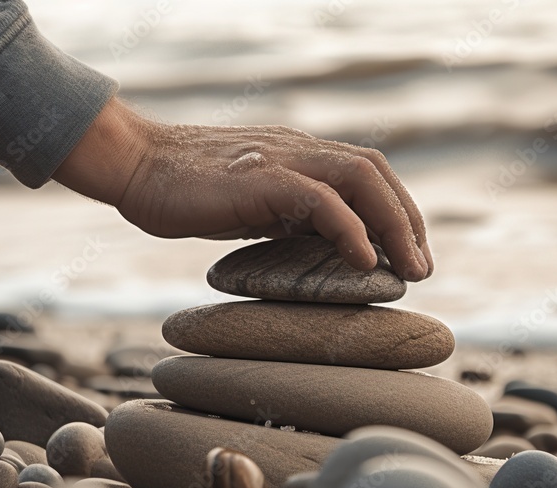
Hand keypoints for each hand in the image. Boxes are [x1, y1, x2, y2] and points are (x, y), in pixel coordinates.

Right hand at [52, 98, 432, 280]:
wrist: (134, 165)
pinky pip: (320, 199)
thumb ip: (286, 217)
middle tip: (422, 268)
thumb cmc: (183, 191)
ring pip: (360, 179)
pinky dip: (350, 229)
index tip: (408, 255)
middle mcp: (297, 150)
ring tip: (408, 268)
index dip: (396, 211)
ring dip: (394, 225)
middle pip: (375, 172)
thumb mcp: (249, 205)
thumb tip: (320, 248)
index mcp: (296, 156)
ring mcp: (281, 159)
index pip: (365, 174)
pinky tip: (364, 261)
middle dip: (408, 220)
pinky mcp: (261, 177)